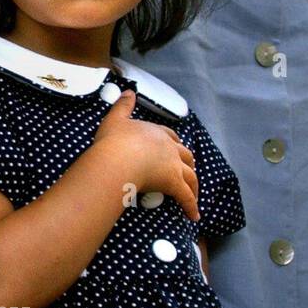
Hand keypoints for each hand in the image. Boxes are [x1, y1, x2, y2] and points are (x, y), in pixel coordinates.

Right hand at [92, 89, 199, 220]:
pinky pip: (186, 197)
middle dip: (188, 164)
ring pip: (190, 176)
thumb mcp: (114, 119)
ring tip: (194, 195)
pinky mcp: (173, 183)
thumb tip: (129, 91)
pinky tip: (194, 216)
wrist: (117, 159)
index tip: (174, 148)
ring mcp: (173, 166)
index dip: (173, 143)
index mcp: (156, 133)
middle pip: (185, 156)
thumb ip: (123, 105)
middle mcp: (169, 148)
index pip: (171, 137)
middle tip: (188, 171)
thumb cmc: (113, 141)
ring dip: (193, 186)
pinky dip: (191, 207)